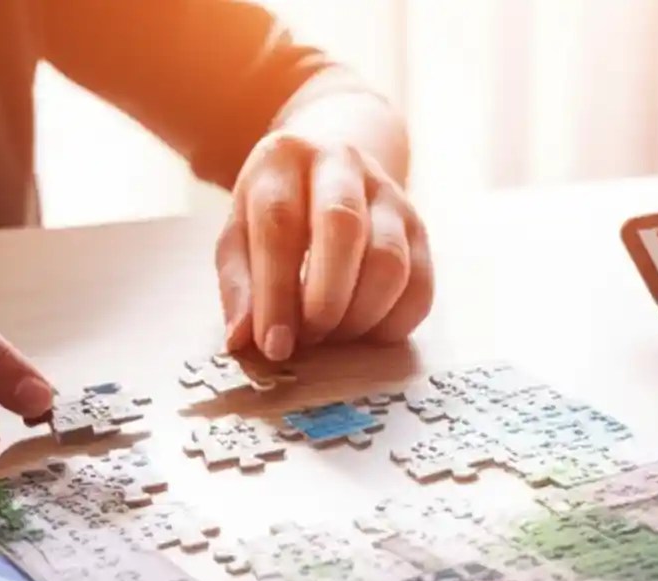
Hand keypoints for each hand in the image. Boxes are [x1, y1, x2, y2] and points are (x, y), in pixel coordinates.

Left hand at [216, 131, 432, 361]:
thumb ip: (237, 285)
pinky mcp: (420, 228)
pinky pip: (420, 286)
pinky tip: (364, 331)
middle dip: (325, 299)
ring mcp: (390, 194)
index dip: (276, 291)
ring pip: (390, 260)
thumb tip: (241, 338)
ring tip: (333, 335)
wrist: (328, 168)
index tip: (273, 344)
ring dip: (360, 314)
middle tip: (309, 339)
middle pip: (343, 227)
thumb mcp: (239, 234)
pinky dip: (392, 322)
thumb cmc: (276, 211)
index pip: (280, 224)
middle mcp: (342, 165)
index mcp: (285, 159)